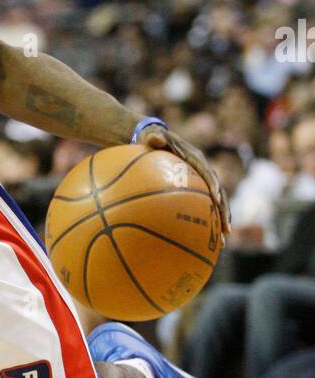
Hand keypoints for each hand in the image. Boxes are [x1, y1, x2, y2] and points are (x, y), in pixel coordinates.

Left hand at [137, 123, 230, 239]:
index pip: (208, 173)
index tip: (215, 197)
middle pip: (219, 193)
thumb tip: (154, 138)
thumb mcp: (151, 136)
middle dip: (224, 211)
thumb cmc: (151, 139)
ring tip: (223, 241)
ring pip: (216, 203)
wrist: (153, 140)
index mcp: (196, 158)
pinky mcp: (195, 190)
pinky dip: (207, 222)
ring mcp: (201, 181)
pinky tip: (205, 241)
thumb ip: (154, 138)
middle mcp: (203, 171)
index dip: (213, 185)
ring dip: (221, 221)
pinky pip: (204, 207)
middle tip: (226, 229)